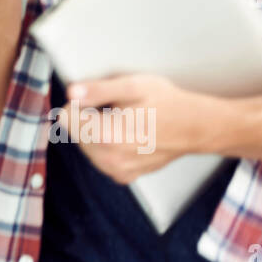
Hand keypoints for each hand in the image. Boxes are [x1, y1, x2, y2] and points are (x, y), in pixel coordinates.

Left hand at [61, 74, 208, 183]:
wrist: (195, 128)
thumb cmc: (167, 104)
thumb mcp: (133, 86)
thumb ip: (98, 89)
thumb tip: (72, 92)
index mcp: (107, 134)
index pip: (65, 117)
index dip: (79, 103)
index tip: (96, 99)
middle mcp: (108, 158)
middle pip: (75, 132)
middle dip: (88, 118)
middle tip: (116, 109)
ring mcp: (116, 170)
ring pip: (86, 145)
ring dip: (97, 132)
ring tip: (124, 121)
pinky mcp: (123, 176)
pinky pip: (101, 157)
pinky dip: (108, 146)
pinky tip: (127, 135)